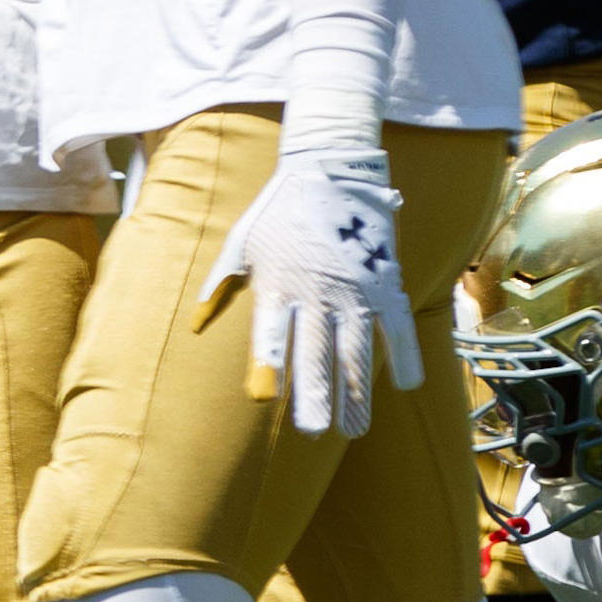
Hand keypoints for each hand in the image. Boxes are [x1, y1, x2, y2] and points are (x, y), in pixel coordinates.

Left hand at [205, 150, 421, 436]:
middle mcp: (315, 292)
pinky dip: (404, 355)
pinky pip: (398, 325)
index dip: (268, 364)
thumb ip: (221, 286)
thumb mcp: (240, 243)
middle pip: (315, 353)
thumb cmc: (277, 210)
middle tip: (312, 433)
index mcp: (276, 284)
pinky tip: (405, 386)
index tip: (264, 399)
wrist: (329, 168)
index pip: (270, 333)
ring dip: (356, 392)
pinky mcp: (385, 281)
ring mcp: (354, 289)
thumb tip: (195, 325)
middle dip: (314, 396)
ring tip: (354, 429)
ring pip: (356, 350)